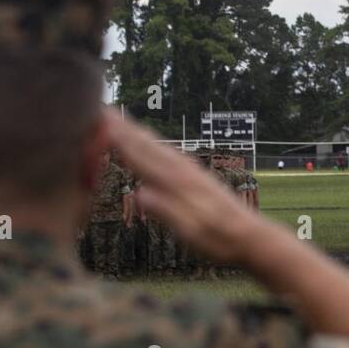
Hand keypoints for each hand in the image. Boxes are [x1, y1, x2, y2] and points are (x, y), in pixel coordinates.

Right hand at [106, 111, 259, 264]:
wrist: (251, 236)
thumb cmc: (219, 239)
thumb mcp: (190, 231)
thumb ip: (165, 211)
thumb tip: (138, 194)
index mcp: (176, 183)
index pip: (139, 156)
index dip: (117, 139)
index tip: (97, 120)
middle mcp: (182, 171)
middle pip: (146, 145)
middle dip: (123, 128)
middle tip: (101, 109)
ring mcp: (191, 172)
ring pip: (158, 147)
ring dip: (137, 133)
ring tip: (121, 120)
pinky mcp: (197, 177)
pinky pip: (168, 154)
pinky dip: (154, 145)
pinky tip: (153, 145)